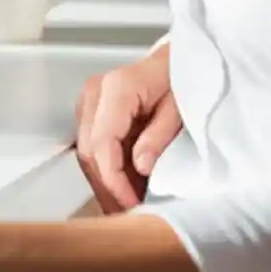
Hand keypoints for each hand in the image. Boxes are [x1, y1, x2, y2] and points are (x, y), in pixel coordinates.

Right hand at [74, 45, 181, 212]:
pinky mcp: (92, 109)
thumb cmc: (183, 78)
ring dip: (105, 180)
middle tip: (129, 212)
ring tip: (128, 203)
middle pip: (89, 150)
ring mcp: (90, 100)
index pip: (103, 143)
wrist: (179, 59)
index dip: (114, 179)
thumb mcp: (180, 109)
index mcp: (117, 88)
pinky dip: (106, 168)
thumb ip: (159, 137)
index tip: (130, 203)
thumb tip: (140, 167)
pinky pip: (92, 144)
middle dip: (107, 186)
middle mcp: (96, 92)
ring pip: (86, 151)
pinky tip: (124, 185)